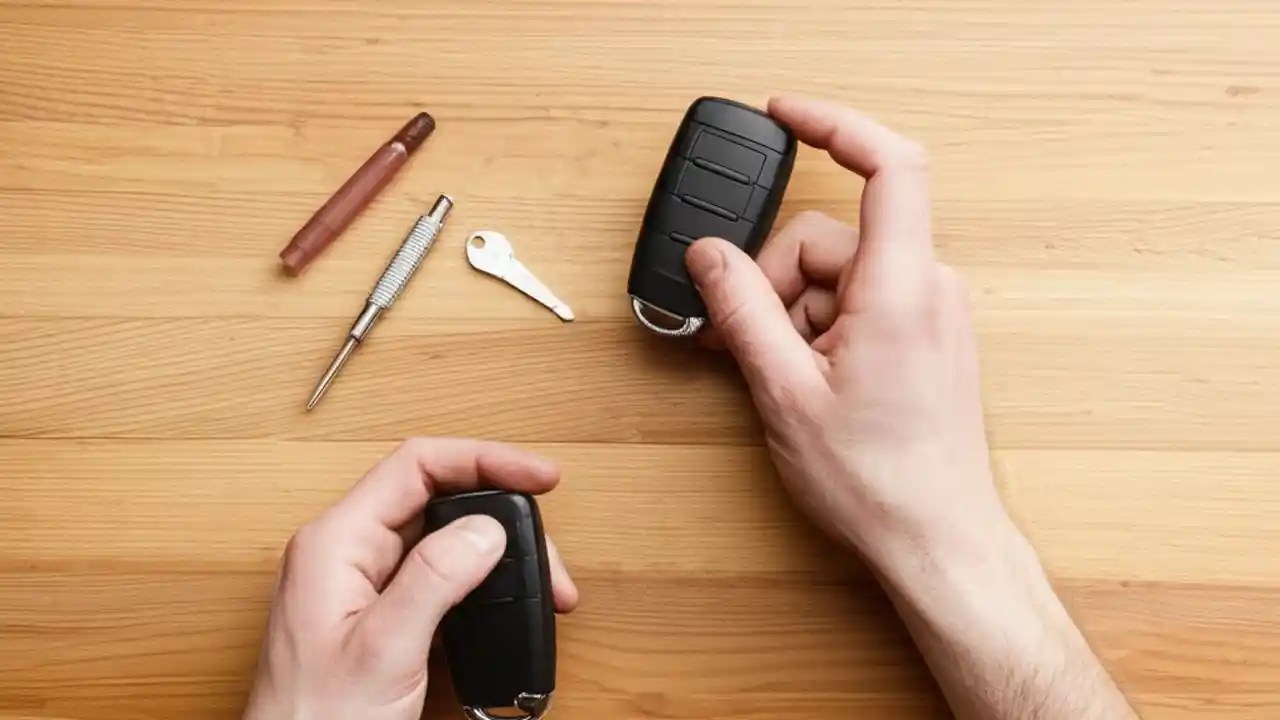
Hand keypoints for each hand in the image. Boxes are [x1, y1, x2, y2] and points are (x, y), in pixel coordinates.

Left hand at [243, 438, 578, 719]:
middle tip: (549, 555)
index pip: (417, 466)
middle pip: (436, 497)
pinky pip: (435, 574)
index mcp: (335, 542)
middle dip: (502, 515)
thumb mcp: (384, 650)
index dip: (484, 460)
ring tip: (542, 586)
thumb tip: (485, 528)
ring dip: (496, 554)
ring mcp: (359, 582)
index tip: (537, 475)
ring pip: (441, 537)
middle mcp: (345, 552)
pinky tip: (505, 600)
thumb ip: (434, 580)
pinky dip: (479, 581)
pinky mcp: (375, 612)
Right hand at [685, 96, 1007, 573]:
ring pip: (837, 273)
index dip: (833, 124)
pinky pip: (859, 299)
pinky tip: (802, 376)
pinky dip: (819, 325)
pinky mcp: (926, 333)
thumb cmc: (877, 481)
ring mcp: (931, 311)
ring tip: (779, 377)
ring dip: (793, 313)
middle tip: (742, 344)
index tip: (784, 115)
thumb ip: (741, 309)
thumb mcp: (783, 391)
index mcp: (901, 288)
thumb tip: (708, 256)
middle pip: (828, 238)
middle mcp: (928, 286)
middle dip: (773, 282)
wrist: (935, 540)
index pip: (887, 165)